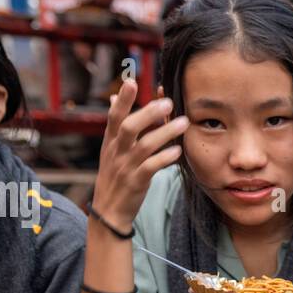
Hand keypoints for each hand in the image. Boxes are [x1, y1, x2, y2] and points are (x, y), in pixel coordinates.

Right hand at [91, 78, 188, 230]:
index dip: (124, 99)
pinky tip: (178, 151)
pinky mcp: (136, 182)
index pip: (114, 116)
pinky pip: (151, 168)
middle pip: (128, 127)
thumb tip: (116, 97)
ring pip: (144, 146)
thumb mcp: (110, 149)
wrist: (109, 211)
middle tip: (168, 102)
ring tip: (183, 123)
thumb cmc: (114, 176)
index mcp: (110, 141)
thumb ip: (116, 125)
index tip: (132, 81)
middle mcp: (116, 152)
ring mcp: (126, 167)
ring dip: (165, 133)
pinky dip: (165, 158)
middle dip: (148, 113)